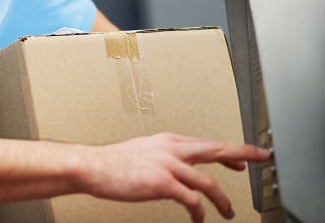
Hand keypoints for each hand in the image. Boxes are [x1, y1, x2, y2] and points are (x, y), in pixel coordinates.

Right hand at [76, 132, 269, 221]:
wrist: (92, 167)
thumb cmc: (112, 163)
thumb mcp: (143, 151)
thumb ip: (163, 155)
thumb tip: (177, 167)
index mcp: (167, 140)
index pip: (205, 143)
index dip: (228, 149)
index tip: (243, 156)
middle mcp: (171, 149)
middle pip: (215, 149)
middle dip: (242, 153)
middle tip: (262, 157)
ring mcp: (167, 165)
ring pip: (208, 181)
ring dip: (223, 200)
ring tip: (229, 212)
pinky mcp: (162, 183)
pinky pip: (192, 200)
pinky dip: (200, 212)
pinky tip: (199, 220)